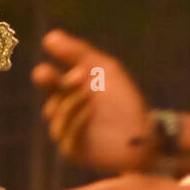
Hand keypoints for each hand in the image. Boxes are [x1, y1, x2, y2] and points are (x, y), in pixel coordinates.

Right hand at [31, 31, 152, 173]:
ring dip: (73, 103)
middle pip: (52, 101)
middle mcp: (65, 115)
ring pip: (58, 119)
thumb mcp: (104, 68)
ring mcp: (68, 135)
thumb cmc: (124, 99)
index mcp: (69, 94)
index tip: (44, 68)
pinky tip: (90, 112)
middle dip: (64, 88)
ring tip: (91, 94)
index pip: (49, 84)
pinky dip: (77, 122)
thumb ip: (78, 52)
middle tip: (79, 75)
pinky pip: (67, 137)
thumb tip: (49, 37)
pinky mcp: (75, 152)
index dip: (45, 77)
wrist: (145, 130)